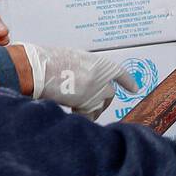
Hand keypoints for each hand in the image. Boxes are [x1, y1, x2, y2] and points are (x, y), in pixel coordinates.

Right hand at [17, 43, 136, 118]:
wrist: (40, 69)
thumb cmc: (51, 60)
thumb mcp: (74, 58)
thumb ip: (86, 70)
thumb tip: (86, 82)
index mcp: (101, 64)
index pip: (120, 74)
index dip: (128, 82)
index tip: (135, 89)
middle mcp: (103, 79)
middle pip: (108, 95)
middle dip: (101, 100)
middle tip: (87, 102)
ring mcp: (96, 93)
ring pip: (99, 107)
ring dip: (91, 110)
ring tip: (76, 108)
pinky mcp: (86, 106)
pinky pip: (88, 116)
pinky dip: (82, 117)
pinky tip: (72, 115)